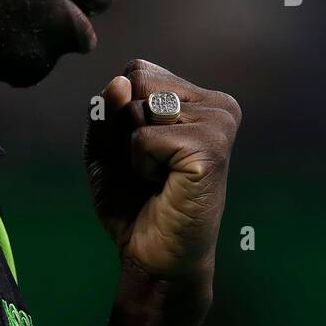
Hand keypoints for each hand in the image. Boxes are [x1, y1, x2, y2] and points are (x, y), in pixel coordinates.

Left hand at [83, 59, 240, 283]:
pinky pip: (144, 138)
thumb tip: (121, 83)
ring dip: (133, 149)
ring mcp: (219, 123)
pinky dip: (141, 165)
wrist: (154, 255)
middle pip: (138, 80)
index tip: (141, 150)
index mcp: (199, 97)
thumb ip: (107, 111)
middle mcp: (217, 104)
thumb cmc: (133, 201)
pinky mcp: (211, 148)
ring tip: (159, 176)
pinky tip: (166, 185)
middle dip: (125, 126)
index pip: (137, 70)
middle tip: (150, 166)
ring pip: (139, 107)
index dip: (121, 111)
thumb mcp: (106, 147)